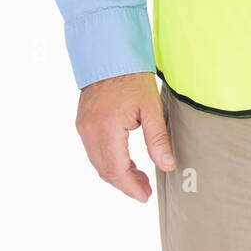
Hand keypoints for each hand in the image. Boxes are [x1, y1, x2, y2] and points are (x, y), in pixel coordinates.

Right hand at [76, 73, 175, 202]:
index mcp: (107, 128)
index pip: (116, 169)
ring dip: (117, 174)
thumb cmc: (132, 77)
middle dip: (125, 184)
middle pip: (105, 170)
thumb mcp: (151, 108)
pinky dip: (109, 161)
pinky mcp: (83, 123)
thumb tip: (167, 165)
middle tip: (144, 190)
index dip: (131, 187)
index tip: (145, 196)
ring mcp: (83, 127)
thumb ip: (158, 139)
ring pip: (98, 162)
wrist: (110, 54)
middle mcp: (89, 131)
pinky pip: (94, 151)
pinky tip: (127, 161)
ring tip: (139, 177)